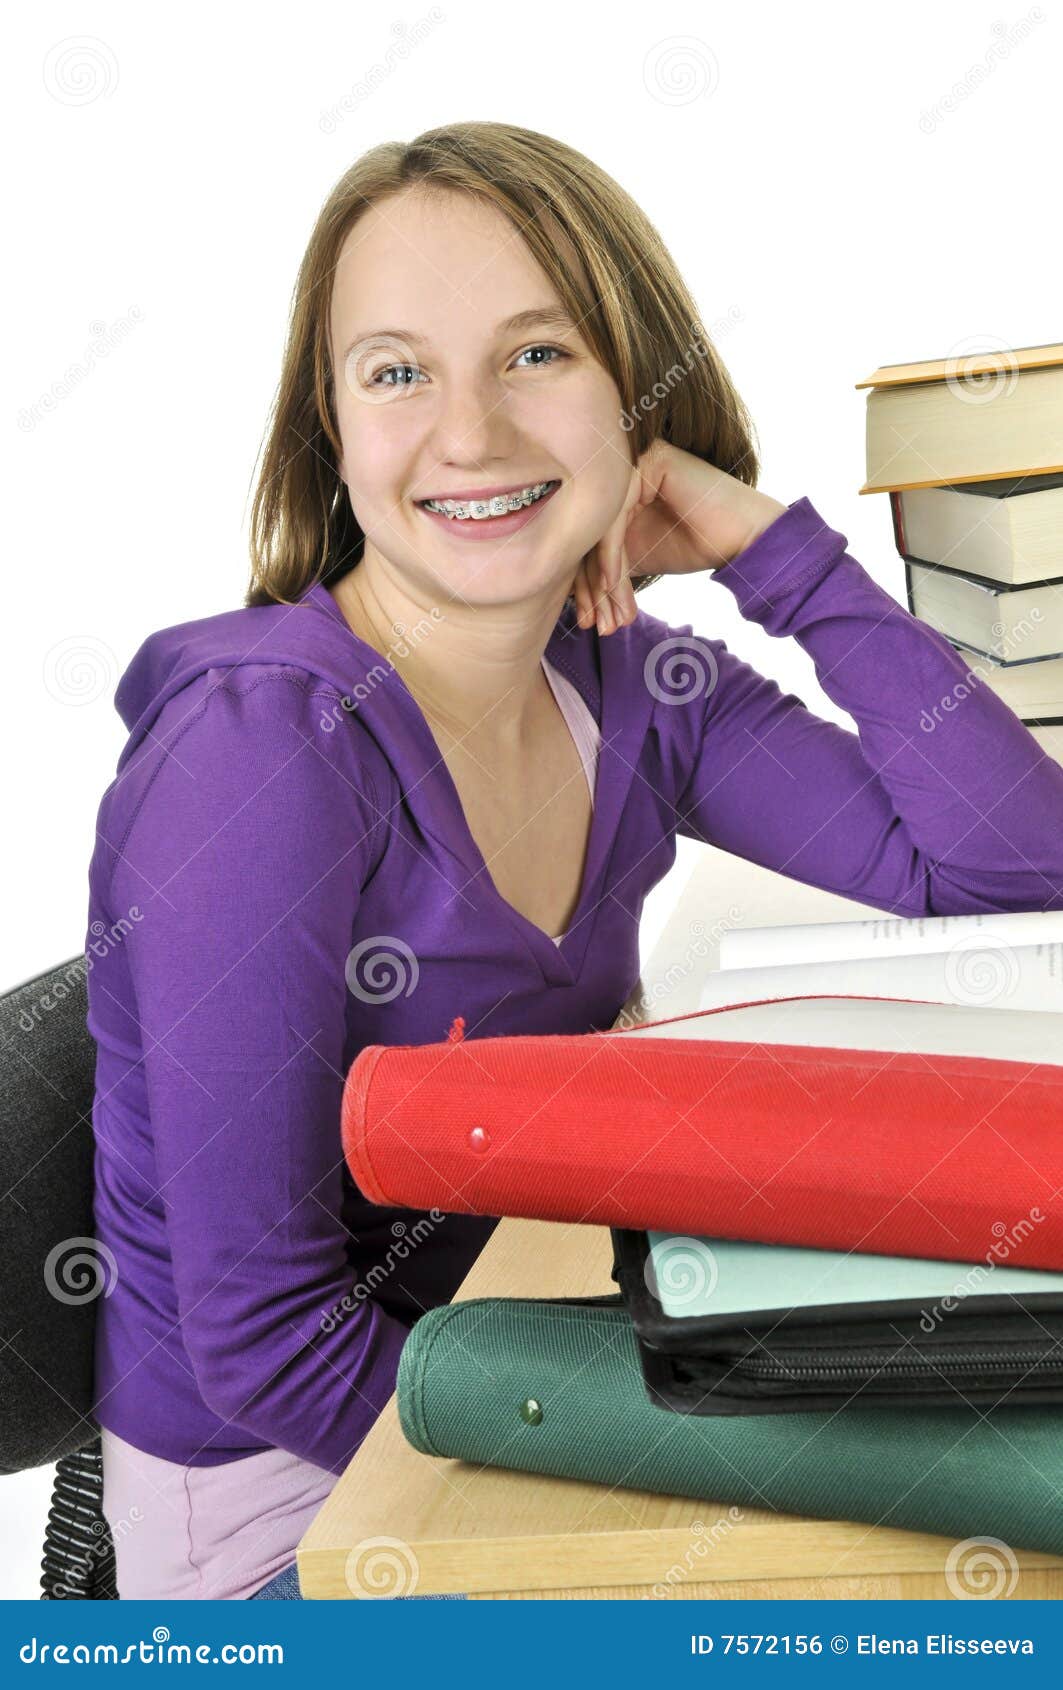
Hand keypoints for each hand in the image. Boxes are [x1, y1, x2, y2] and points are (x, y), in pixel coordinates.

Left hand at [570, 439, 788, 633]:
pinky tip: (613, 586)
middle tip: (595, 626)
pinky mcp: (650, 461)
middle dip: (591, 587)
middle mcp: (620, 465)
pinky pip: (616, 515)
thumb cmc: (696, 544)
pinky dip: (612, 555)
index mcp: (614, 483)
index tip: (588, 622)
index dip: (585, 583)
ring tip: (607, 618)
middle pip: (590, 532)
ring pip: (600, 527)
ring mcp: (634, 458)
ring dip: (602, 581)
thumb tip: (562, 585)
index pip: (588, 535)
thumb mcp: (637, 555)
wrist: (745, 538)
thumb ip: (603, 560)